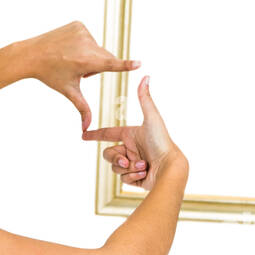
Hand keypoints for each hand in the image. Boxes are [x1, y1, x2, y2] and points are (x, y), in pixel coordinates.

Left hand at [20, 21, 139, 130]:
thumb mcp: (69, 91)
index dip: (125, 66)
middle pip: (106, 58)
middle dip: (98, 66)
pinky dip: (84, 43)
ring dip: (91, 55)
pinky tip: (70, 47)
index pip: (110, 66)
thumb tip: (86, 129)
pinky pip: (90, 37)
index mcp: (84, 62)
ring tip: (72, 58)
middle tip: (78, 70)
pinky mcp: (78, 24)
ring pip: (98, 48)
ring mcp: (82, 32)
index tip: (139, 63)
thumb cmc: (50, 74)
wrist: (31, 54)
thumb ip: (83, 109)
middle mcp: (85, 45)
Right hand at [82, 76, 182, 191]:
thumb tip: (145, 76)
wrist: (170, 168)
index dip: (95, 134)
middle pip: (109, 154)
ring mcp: (133, 164)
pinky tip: (145, 173)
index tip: (84, 135)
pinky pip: (124, 178)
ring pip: (116, 167)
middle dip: (116, 158)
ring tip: (143, 165)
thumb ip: (145, 98)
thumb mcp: (152, 118)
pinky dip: (133, 176)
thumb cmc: (162, 141)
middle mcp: (131, 149)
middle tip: (127, 160)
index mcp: (131, 135)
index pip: (108, 134)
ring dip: (128, 167)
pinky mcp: (136, 178)